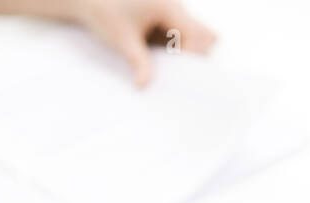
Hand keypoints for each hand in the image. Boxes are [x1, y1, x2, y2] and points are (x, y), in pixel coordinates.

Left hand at [76, 0, 216, 86]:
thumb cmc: (104, 12)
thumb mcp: (122, 40)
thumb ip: (138, 63)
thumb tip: (143, 86)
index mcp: (168, 7)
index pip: (197, 37)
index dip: (193, 59)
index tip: (184, 79)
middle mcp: (175, 6)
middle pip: (204, 36)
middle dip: (196, 56)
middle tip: (182, 77)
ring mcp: (171, 11)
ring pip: (193, 36)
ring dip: (184, 54)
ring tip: (170, 71)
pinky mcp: (164, 18)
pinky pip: (180, 36)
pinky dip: (175, 50)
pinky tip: (162, 63)